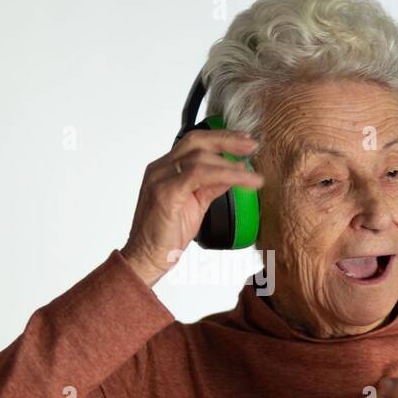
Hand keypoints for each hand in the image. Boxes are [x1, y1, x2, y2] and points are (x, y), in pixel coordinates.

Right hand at [120, 130, 263, 285]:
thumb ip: (211, 186)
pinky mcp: (166, 193)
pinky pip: (199, 175)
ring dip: (230, 164)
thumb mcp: (196, 205)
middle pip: (197, 141)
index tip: (244, 141)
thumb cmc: (165, 236)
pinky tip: (241, 180)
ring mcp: (161, 179)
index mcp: (165, 169)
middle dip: (227, 140)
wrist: (146, 258)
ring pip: (200, 158)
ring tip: (251, 174)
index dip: (221, 139)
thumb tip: (233, 174)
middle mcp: (160, 169)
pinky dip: (225, 175)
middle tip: (251, 145)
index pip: (194, 143)